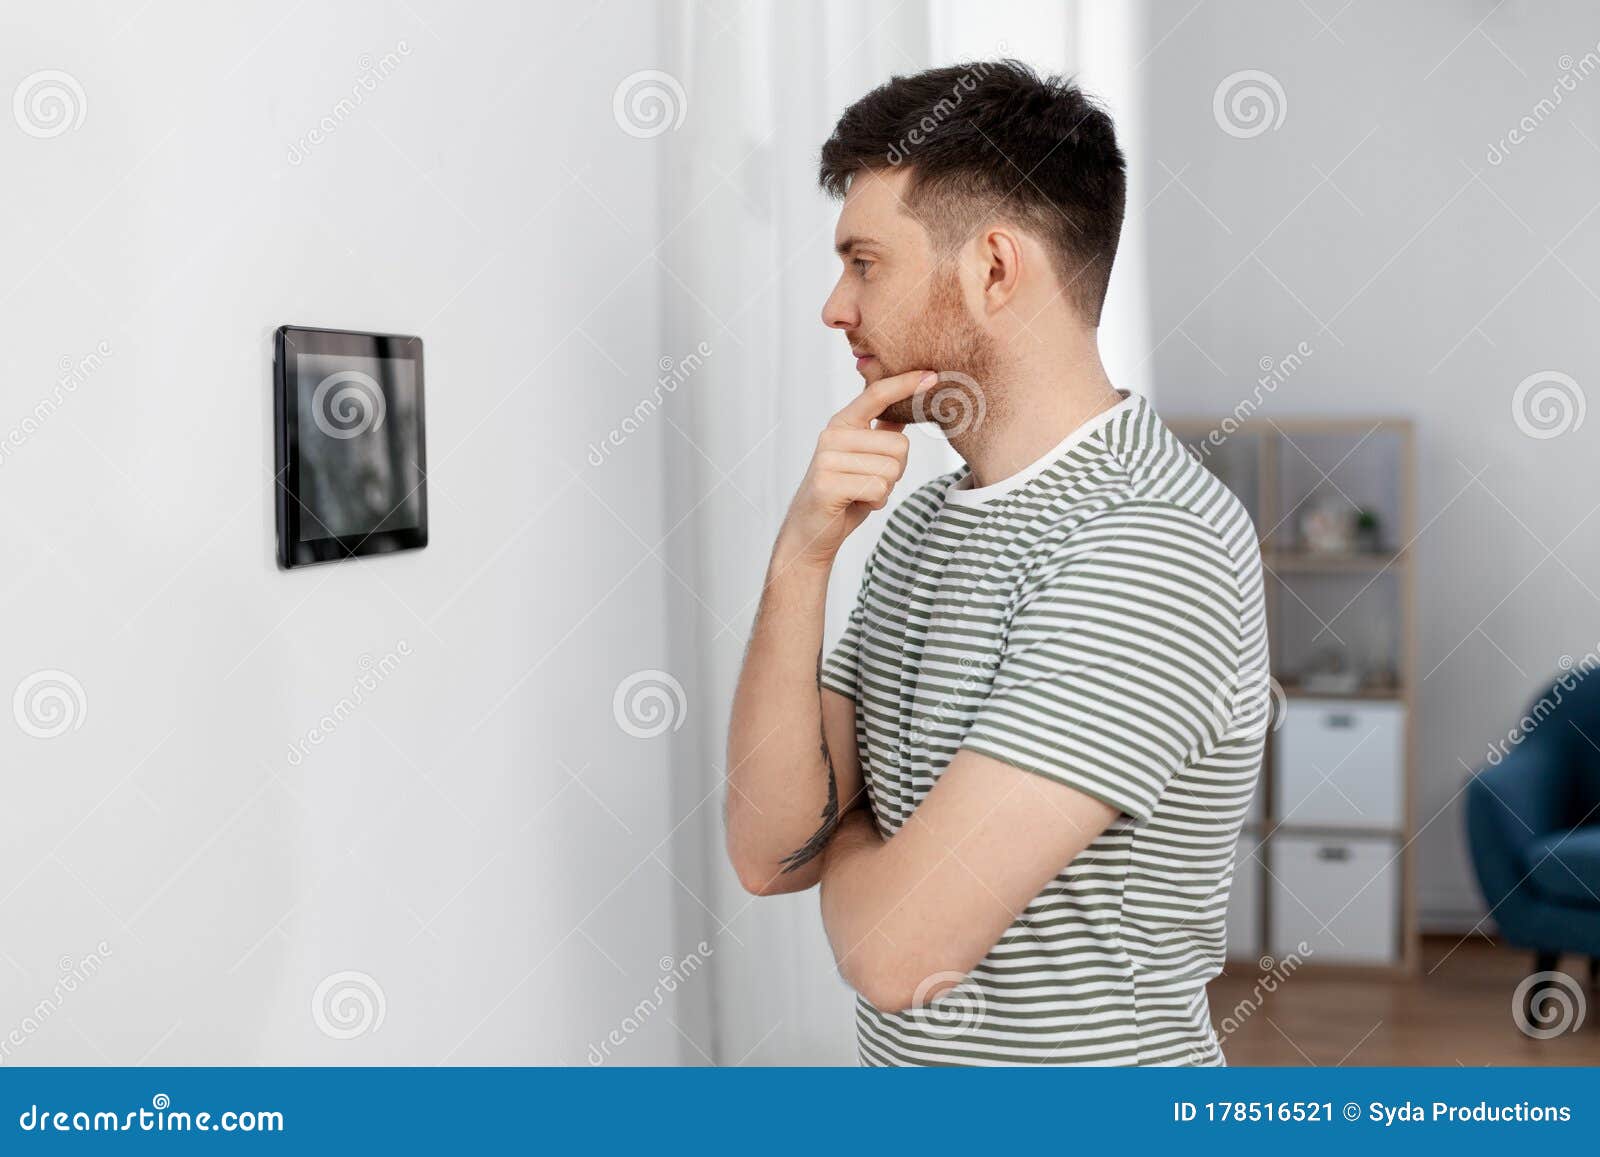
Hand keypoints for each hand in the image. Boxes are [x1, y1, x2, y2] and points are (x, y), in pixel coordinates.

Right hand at [775, 370, 935, 569]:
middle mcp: (833, 435)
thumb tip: (907, 404)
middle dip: (896, 470)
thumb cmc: (843, 492)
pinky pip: (878, 489)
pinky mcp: (827, 483)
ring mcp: (827, 459)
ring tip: (860, 492)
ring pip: (890, 470)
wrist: (811, 530)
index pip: (877, 395)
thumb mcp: (864, 456)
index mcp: (843, 423)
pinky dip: (875, 502)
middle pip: (899, 445)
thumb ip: (882, 430)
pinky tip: (855, 503)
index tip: (931, 375)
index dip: (905, 384)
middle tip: (871, 481)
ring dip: (884, 489)